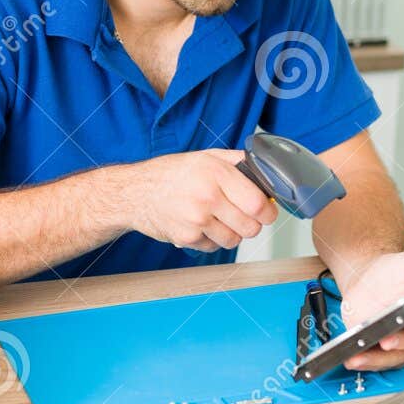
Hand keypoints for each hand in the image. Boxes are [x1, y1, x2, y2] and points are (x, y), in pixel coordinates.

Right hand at [127, 149, 278, 252]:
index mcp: (217, 173)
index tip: (267, 212)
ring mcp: (196, 219)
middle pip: (251, 227)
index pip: (258, 203)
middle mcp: (207, 196)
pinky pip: (214, 247)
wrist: (135, 192)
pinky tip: (200, 225)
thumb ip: (237, 161)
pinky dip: (211, 240)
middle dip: (251, 224)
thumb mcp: (206, 156)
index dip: (268, 211)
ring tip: (217, 219)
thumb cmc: (170, 174)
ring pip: (234, 240)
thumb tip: (266, 170)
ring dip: (231, 233)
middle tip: (242, 216)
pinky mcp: (186, 237)